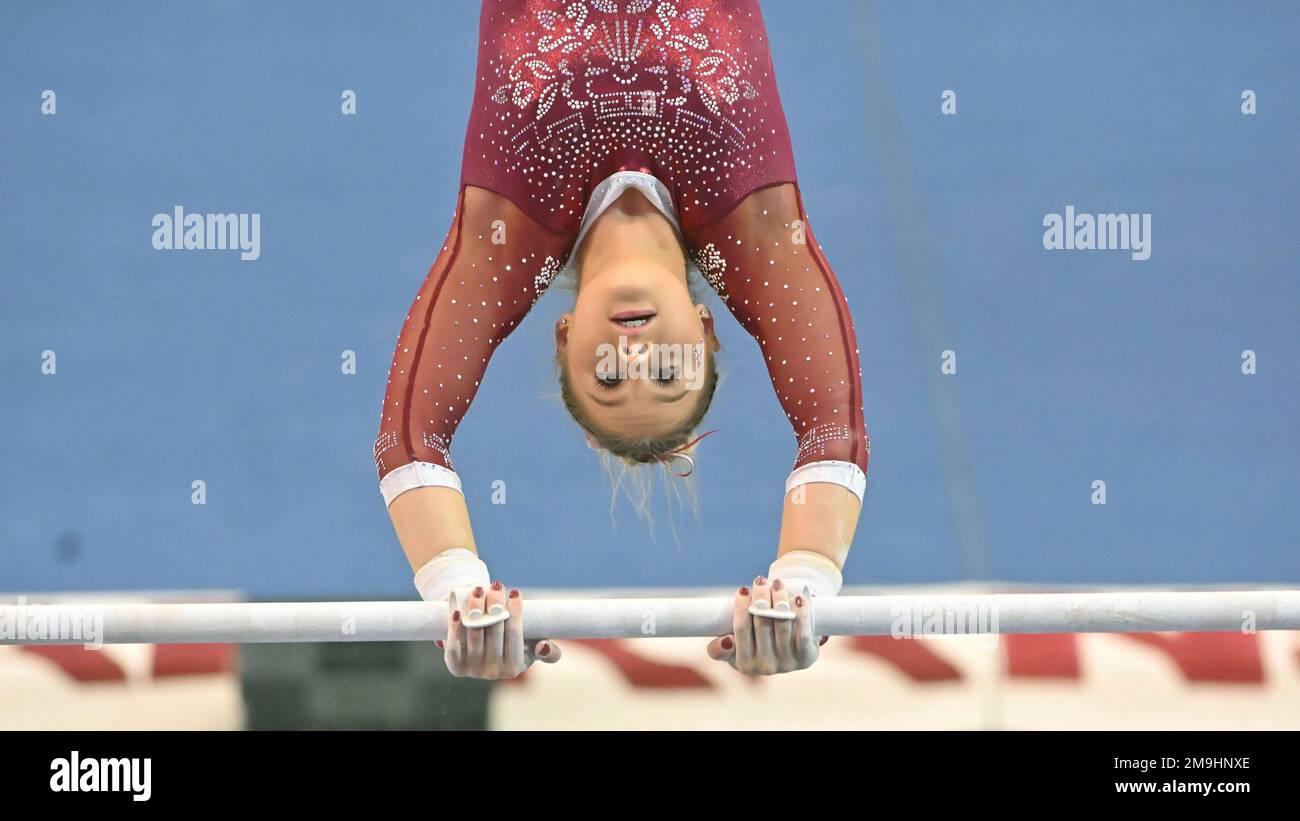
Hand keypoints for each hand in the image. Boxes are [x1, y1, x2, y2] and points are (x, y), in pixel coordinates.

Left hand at [437, 581, 560, 678]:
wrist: (481, 657)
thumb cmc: (512, 648)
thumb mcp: (532, 651)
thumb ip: (549, 653)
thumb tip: (543, 646)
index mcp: (515, 668)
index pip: (516, 634)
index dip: (515, 612)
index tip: (515, 592)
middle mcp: (494, 672)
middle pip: (494, 630)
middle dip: (495, 604)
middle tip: (496, 586)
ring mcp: (473, 670)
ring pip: (474, 633)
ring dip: (475, 608)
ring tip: (479, 590)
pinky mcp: (455, 666)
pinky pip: (454, 644)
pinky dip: (454, 627)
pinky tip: (457, 611)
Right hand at [707, 576, 827, 674]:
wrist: (788, 653)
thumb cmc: (754, 645)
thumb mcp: (732, 652)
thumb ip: (718, 649)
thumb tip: (727, 640)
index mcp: (744, 665)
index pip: (740, 630)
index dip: (741, 607)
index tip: (743, 589)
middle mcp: (765, 667)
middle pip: (762, 623)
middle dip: (761, 597)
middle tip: (760, 581)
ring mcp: (787, 663)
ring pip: (782, 624)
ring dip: (780, 599)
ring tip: (777, 584)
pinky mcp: (806, 657)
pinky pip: (803, 633)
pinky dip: (801, 613)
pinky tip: (797, 598)